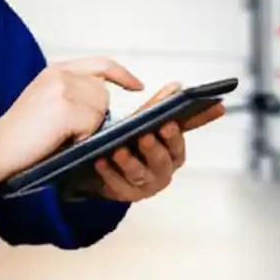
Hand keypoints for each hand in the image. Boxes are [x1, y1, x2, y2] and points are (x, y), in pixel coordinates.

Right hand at [0, 57, 143, 187]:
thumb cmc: (19, 133)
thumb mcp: (45, 100)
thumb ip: (71, 91)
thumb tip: (100, 99)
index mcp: (54, 70)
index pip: (100, 64)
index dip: (122, 75)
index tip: (136, 85)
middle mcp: (60, 73)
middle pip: (103, 94)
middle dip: (93, 116)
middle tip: (65, 130)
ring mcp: (63, 88)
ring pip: (100, 110)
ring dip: (86, 128)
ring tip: (59, 134)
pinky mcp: (66, 107)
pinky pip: (92, 125)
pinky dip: (80, 137)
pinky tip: (59, 139)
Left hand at [74, 82, 226, 201]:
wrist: (113, 170)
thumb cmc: (135, 143)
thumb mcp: (148, 123)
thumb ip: (163, 105)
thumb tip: (179, 85)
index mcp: (172, 152)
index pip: (178, 144)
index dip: (175, 135)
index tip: (167, 123)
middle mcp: (163, 170)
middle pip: (162, 161)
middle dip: (153, 149)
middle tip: (145, 136)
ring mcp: (145, 184)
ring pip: (139, 174)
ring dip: (130, 162)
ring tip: (119, 150)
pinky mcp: (125, 193)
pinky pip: (117, 185)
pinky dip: (109, 173)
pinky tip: (100, 161)